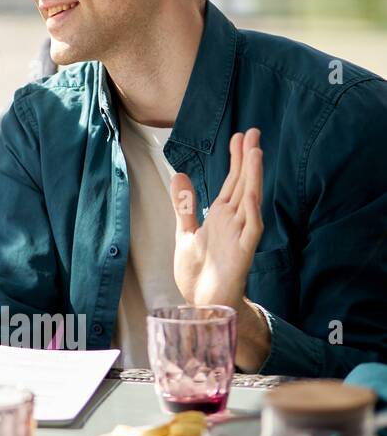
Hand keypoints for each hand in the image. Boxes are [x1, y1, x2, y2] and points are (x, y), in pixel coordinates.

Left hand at [171, 128, 272, 369]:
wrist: (203, 304)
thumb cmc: (200, 273)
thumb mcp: (186, 233)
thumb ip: (185, 206)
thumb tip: (181, 175)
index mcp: (220, 217)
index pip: (231, 182)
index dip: (236, 160)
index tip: (240, 136)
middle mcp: (233, 222)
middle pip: (242, 184)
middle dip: (247, 158)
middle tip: (253, 131)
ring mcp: (240, 236)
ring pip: (250, 200)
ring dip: (253, 177)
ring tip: (255, 151)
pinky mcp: (243, 253)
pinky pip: (251, 228)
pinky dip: (252, 209)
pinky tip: (252, 192)